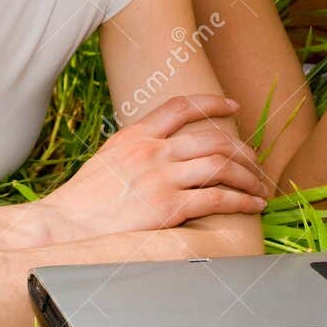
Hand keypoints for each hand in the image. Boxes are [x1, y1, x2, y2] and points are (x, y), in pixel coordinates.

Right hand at [39, 94, 273, 243]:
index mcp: (137, 135)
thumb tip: (163, 143)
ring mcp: (162, 178)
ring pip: (221, 166)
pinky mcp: (169, 207)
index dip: (213, 102)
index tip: (233, 105)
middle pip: (213, 138)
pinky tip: (252, 205)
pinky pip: (218, 198)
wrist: (67, 224)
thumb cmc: (86, 197)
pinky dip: (242, 201)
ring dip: (248, 177)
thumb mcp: (109, 156)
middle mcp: (153, 151)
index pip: (181, 106)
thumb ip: (138, 146)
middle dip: (242, 149)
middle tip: (255, 161)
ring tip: (259, 186)